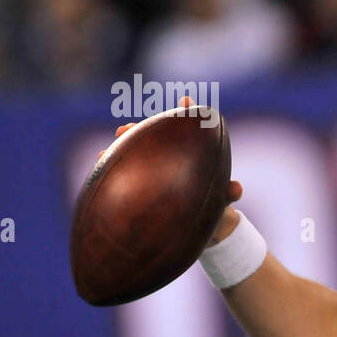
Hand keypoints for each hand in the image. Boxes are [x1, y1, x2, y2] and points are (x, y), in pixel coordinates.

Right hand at [100, 97, 242, 249]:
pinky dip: (113, 174)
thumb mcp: (221, 201)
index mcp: (191, 161)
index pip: (187, 133)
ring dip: (119, 152)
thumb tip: (236, 188)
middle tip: (125, 129)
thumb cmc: (217, 212)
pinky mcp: (145, 192)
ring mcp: (155, 176)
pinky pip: (127, 180)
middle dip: (138, 133)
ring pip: (135, 158)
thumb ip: (228, 194)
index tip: (186, 101)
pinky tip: (100, 167)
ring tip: (104, 152)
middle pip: (153, 141)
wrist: (209, 235)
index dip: (187, 115)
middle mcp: (170, 164)